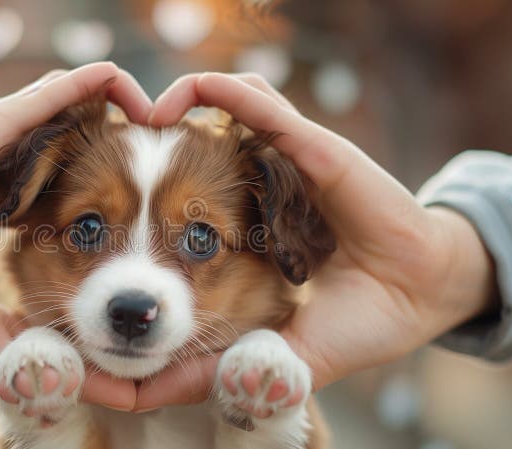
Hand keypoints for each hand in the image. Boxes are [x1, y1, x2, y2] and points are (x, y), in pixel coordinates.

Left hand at [133, 72, 495, 409]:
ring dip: (181, 102)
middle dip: (149, 141)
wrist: (422, 296)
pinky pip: (262, 105)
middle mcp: (259, 192)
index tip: (89, 214)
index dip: (137, 200)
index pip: (179, 204)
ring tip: (140, 113)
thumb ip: (212, 368)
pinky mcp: (312, 149)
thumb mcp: (273, 352)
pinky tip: (188, 94)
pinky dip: (225, 91)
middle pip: (193, 145)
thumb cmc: (358, 323)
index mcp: (244, 233)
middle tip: (108, 152)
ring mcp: (285, 165)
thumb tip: (138, 393)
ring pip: (224, 110)